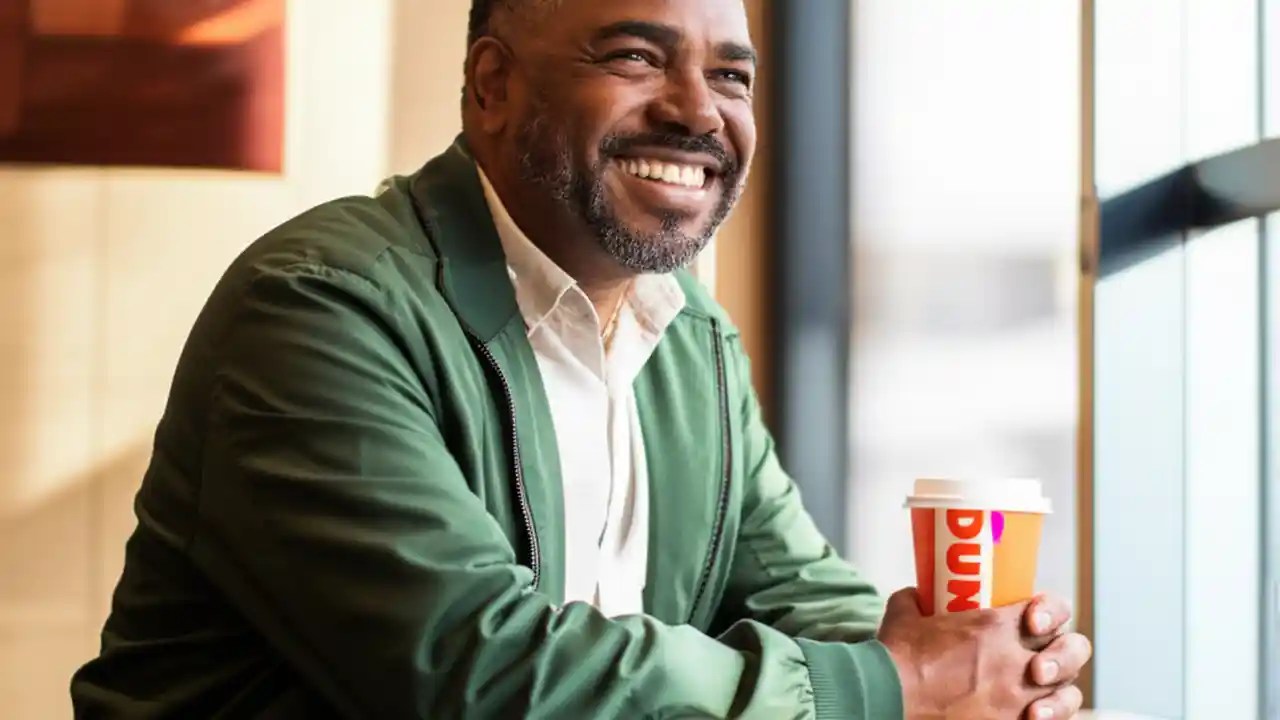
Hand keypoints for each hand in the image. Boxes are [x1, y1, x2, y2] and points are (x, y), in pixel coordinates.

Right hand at [877, 589, 1091, 718]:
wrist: (889, 695)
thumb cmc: (898, 655)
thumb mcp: (905, 612)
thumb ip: (917, 599)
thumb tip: (916, 594)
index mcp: (997, 625)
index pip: (1053, 611)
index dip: (1051, 613)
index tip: (1034, 620)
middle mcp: (1017, 661)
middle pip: (1073, 651)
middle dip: (1065, 653)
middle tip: (1043, 660)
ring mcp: (1016, 698)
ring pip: (1067, 694)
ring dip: (1058, 693)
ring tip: (1040, 696)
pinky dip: (1045, 719)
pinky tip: (1031, 716)